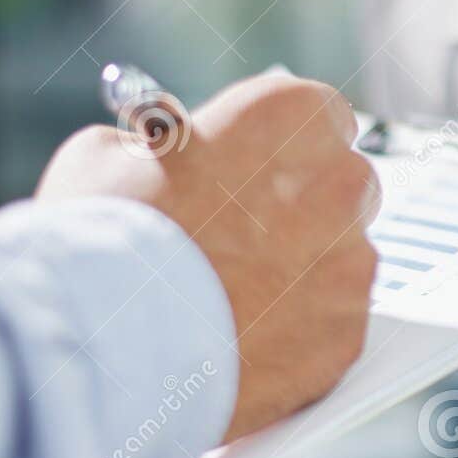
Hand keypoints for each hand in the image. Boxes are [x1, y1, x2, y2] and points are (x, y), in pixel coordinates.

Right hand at [37, 73, 378, 441]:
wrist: (111, 342)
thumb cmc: (106, 238)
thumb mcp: (110, 156)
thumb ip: (162, 148)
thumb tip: (164, 154)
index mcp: (289, 116)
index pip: (322, 115)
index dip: (284, 148)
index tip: (260, 168)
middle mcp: (338, 181)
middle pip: (344, 186)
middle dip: (306, 206)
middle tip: (248, 234)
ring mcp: (351, 261)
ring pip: (345, 258)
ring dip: (307, 270)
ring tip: (242, 294)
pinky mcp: (349, 330)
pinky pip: (336, 322)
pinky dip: (303, 330)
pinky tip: (252, 335)